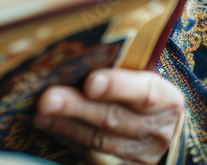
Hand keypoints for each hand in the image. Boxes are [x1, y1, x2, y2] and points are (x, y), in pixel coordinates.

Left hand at [33, 69, 183, 164]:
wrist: (156, 129)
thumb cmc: (139, 91)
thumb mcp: (141, 76)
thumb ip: (117, 65)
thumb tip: (73, 52)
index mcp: (167, 99)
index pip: (144, 93)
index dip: (117, 87)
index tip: (90, 83)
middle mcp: (157, 130)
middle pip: (114, 119)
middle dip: (76, 107)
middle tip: (46, 98)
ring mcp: (141, 155)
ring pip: (98, 141)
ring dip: (64, 125)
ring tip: (38, 111)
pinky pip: (91, 158)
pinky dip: (66, 139)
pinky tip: (47, 125)